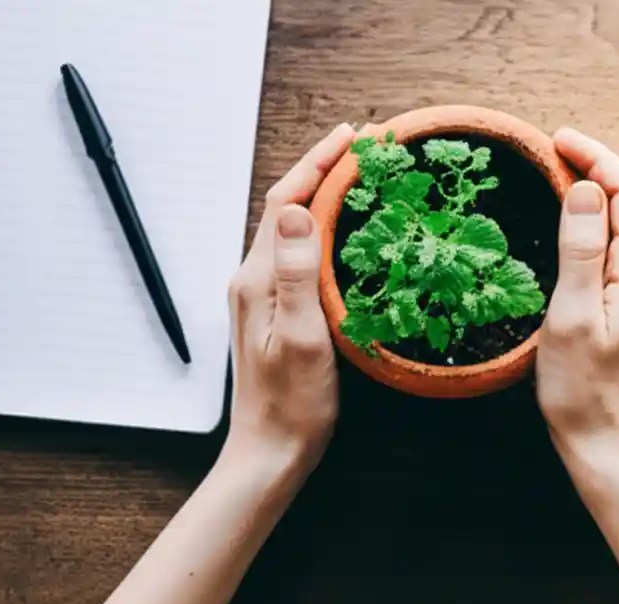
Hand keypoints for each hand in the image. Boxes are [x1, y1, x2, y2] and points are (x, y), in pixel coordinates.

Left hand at [225, 124, 354, 476]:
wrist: (270, 452)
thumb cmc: (291, 405)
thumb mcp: (300, 337)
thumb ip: (296, 273)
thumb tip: (298, 209)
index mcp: (257, 278)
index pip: (285, 200)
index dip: (318, 163)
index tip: (354, 136)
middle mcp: (253, 279)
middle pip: (287, 207)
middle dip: (323, 171)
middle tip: (365, 148)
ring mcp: (261, 295)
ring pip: (293, 230)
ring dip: (324, 198)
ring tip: (361, 178)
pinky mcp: (273, 311)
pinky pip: (298, 255)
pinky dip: (324, 231)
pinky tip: (348, 234)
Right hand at [536, 128, 618, 495]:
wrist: (604, 442)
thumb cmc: (581, 388)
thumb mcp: (571, 315)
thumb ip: (581, 248)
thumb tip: (587, 187)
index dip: (595, 156)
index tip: (556, 140)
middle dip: (595, 167)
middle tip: (550, 152)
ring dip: (594, 194)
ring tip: (554, 178)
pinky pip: (618, 248)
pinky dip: (594, 224)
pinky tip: (568, 226)